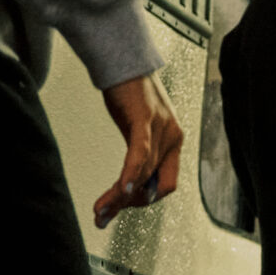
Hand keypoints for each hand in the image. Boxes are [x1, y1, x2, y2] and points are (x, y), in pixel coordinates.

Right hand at [95, 73, 181, 227]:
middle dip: (128, 204)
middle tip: (105, 215)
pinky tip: (121, 190)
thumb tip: (131, 181)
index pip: (166, 184)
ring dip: (120, 196)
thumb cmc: (129, 93)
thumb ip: (141, 153)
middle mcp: (173, 138)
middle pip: (153, 184)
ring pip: (142, 174)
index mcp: (174, 143)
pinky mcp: (144, 119)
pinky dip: (131, 175)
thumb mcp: (140, 129)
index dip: (147, 199)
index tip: (125, 204)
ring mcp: (161, 129)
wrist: (123, 59)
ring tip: (101, 210)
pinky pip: (139, 154)